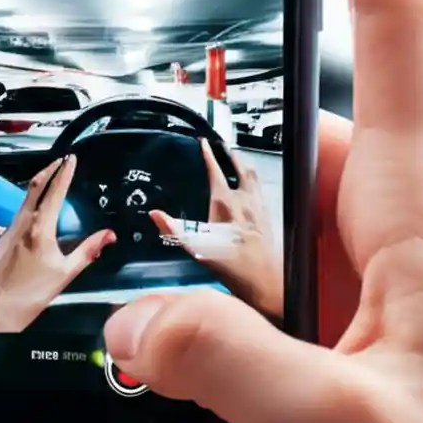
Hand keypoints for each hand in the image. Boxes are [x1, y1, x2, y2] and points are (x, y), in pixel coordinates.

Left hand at [0, 153, 115, 331]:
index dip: (64, 172)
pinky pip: (20, 209)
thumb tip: (107, 236)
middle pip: (35, 186)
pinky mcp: (3, 237)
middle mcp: (22, 224)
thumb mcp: (65, 274)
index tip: (71, 159)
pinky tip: (38, 204)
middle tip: (62, 159)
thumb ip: (88, 251)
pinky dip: (31, 199)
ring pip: (25, 196)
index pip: (54, 191)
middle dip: (50, 169)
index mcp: (40, 230)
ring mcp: (10, 229)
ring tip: (52, 175)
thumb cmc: (28, 296)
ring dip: (39, 182)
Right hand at [149, 139, 281, 318]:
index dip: (208, 154)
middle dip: (230, 154)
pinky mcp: (267, 216)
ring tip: (239, 159)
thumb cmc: (229, 265)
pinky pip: (261, 189)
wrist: (263, 279)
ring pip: (253, 176)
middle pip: (239, 167)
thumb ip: (173, 229)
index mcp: (224, 202)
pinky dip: (254, 181)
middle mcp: (244, 199)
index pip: (215, 170)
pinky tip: (252, 187)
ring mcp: (258, 206)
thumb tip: (155, 214)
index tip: (204, 143)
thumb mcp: (195, 248)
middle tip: (223, 146)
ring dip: (245, 164)